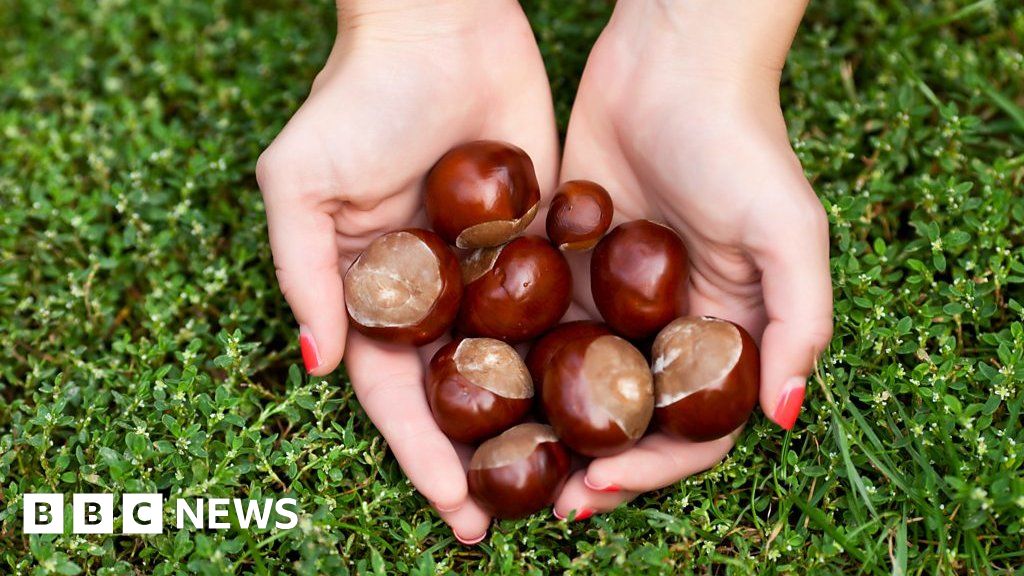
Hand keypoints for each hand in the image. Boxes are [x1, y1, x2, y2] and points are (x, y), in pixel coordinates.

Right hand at [255, 0, 558, 542]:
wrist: (441, 25)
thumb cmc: (357, 98)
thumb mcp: (300, 183)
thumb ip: (304, 274)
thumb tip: (320, 367)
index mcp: (375, 296)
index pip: (397, 394)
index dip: (420, 452)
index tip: (453, 506)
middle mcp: (435, 296)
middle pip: (460, 395)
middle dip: (480, 458)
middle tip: (509, 520)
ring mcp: (490, 274)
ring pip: (513, 365)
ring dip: (533, 424)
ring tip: (568, 481)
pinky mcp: (542, 242)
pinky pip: (557, 309)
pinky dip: (574, 357)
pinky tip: (604, 401)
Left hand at [552, 1, 832, 518]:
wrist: (668, 62)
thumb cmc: (740, 143)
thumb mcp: (789, 231)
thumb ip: (799, 323)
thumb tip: (784, 418)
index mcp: (722, 334)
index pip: (692, 427)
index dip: (653, 467)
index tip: (601, 484)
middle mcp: (666, 326)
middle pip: (629, 418)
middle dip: (592, 462)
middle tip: (546, 498)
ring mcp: (613, 298)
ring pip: (577, 382)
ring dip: (546, 425)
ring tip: (503, 459)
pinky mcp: (564, 263)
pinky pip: (536, 323)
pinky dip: (514, 359)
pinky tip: (477, 385)